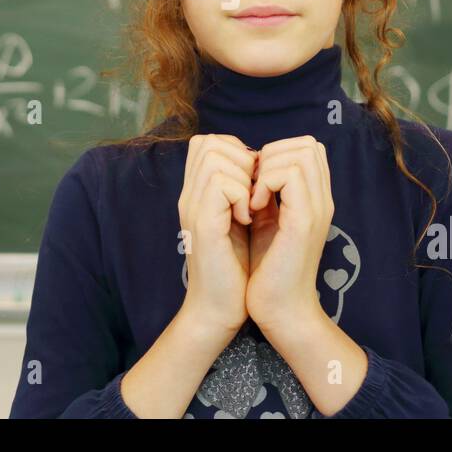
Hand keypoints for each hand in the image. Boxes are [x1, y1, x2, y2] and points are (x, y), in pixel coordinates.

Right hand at [178, 134, 258, 335]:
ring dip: (243, 178)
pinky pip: (223, 184)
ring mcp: (192, 208)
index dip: (236, 151)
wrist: (220, 309)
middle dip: (242, 160)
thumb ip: (242, 190)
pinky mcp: (202, 224)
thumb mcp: (241, 219)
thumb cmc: (235, 269)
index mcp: (197, 193)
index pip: (207, 142)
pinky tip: (246, 220)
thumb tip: (261, 161)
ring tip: (250, 207)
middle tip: (253, 193)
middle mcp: (189, 196)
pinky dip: (242, 196)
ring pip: (215, 157)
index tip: (254, 182)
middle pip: (208, 142)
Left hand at [244, 135, 332, 329]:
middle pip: (308, 144)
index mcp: (314, 199)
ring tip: (253, 198)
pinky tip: (253, 208)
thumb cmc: (269, 270)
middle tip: (254, 187)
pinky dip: (265, 182)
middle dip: (273, 155)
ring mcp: (317, 209)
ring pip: (301, 152)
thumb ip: (269, 194)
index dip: (277, 153)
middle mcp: (322, 200)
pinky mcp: (304, 221)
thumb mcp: (268, 222)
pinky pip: (290, 175)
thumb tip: (253, 165)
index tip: (255, 181)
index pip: (308, 148)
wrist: (280, 311)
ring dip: (268, 168)